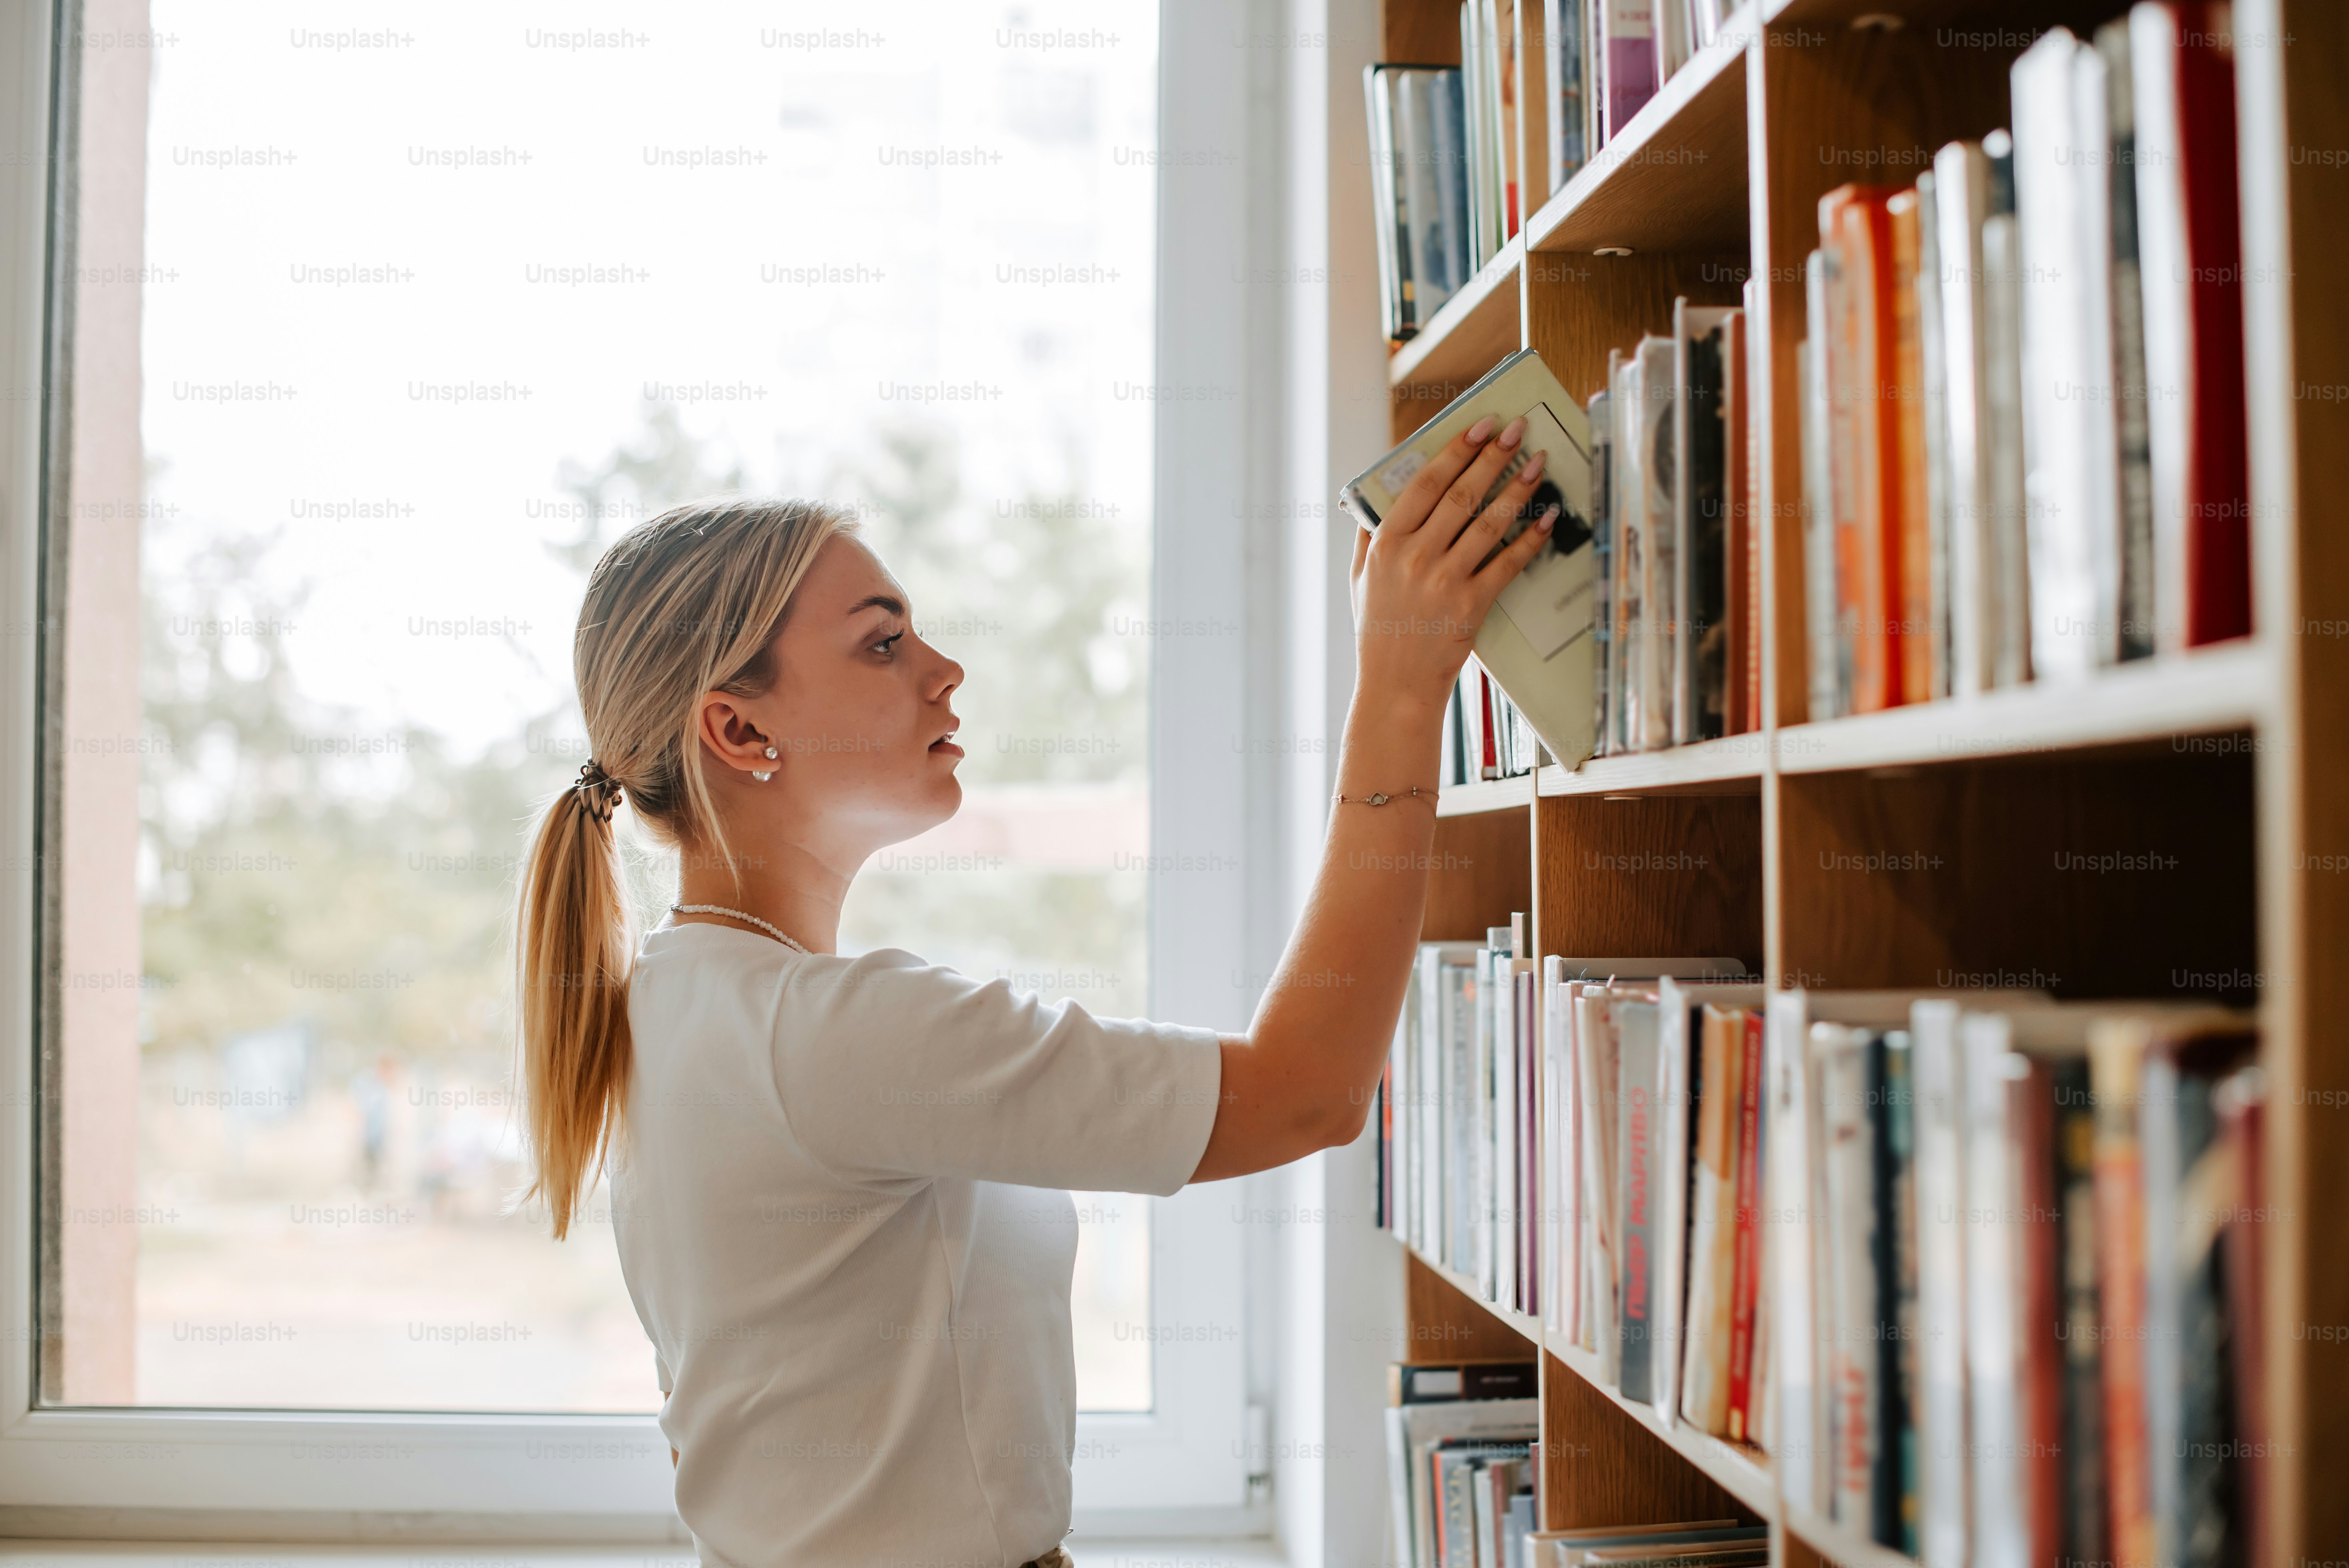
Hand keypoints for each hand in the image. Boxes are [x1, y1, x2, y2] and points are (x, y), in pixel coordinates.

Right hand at [1348, 414, 1557, 710]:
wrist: (1394, 685)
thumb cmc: (1377, 629)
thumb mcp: (1359, 578)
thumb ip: (1368, 534)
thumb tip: (1376, 493)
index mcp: (1386, 543)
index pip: (1424, 483)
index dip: (1455, 451)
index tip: (1479, 426)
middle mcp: (1415, 557)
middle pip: (1461, 494)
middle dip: (1493, 456)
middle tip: (1518, 429)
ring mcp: (1444, 581)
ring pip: (1488, 523)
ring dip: (1518, 489)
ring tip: (1539, 462)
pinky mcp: (1471, 605)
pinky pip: (1507, 563)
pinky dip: (1530, 539)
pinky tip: (1547, 517)